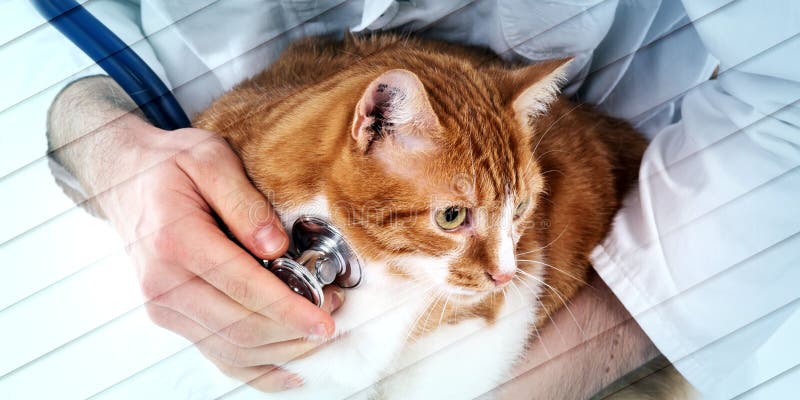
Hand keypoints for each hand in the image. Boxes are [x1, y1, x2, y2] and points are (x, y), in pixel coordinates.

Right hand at [96, 115, 343, 391]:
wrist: (124, 179)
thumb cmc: (171, 165)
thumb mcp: (211, 159)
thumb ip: (245, 202)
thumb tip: (278, 246)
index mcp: (176, 241)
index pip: (243, 288)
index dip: (289, 310)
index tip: (326, 319)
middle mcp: (163, 284)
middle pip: (240, 328)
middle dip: (294, 330)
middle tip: (334, 315)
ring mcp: (163, 306)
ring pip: (232, 349)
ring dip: (282, 349)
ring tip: (319, 331)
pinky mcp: (170, 317)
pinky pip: (217, 354)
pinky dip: (257, 368)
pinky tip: (291, 370)